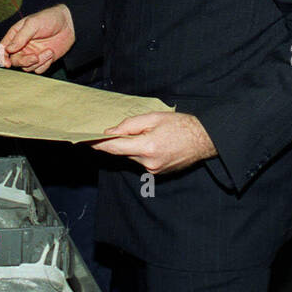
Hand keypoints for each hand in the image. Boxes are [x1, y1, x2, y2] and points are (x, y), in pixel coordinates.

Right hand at [0, 4, 74, 72]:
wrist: (69, 24)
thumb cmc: (49, 19)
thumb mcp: (33, 24)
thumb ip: (20, 37)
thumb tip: (9, 49)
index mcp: (16, 35)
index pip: (3, 49)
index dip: (2, 57)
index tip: (6, 63)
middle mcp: (22, 47)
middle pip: (15, 61)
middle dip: (24, 61)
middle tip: (35, 57)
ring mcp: (32, 54)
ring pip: (27, 67)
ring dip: (37, 62)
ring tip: (48, 50)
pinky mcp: (43, 60)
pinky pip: (38, 70)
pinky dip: (44, 64)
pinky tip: (51, 53)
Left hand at [90, 111, 216, 174]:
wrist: (203, 140)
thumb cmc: (181, 125)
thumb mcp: (153, 117)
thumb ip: (130, 125)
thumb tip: (111, 132)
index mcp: (147, 147)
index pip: (115, 147)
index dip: (100, 144)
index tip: (88, 142)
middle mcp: (148, 163)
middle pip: (124, 152)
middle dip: (124, 141)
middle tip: (138, 129)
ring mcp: (154, 171)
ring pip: (133, 157)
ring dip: (136, 147)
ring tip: (154, 135)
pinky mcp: (158, 174)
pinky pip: (143, 162)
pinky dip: (144, 153)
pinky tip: (158, 144)